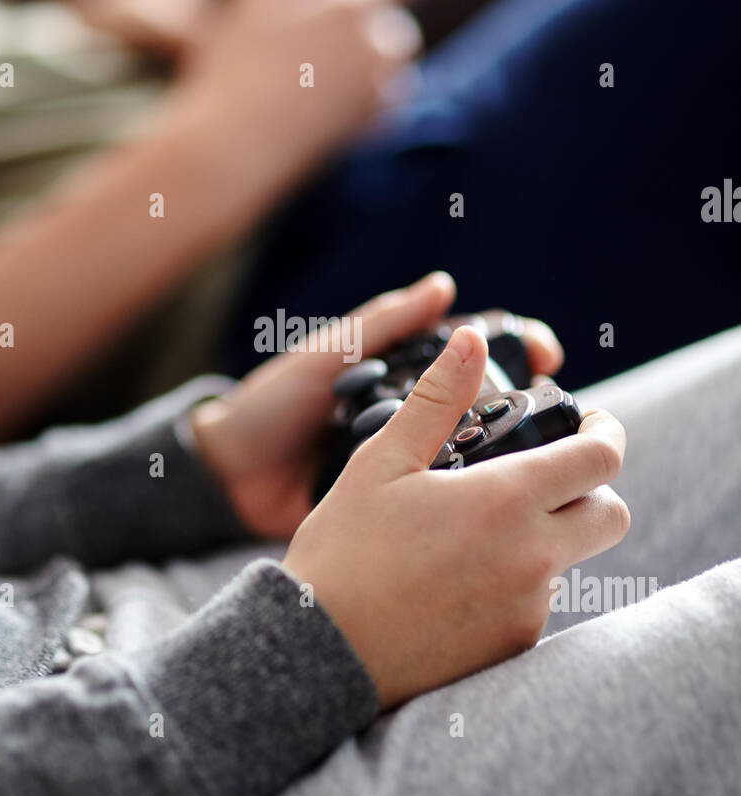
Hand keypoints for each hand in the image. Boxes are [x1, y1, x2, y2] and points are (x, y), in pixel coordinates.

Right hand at [180, 0, 445, 180]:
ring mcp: (382, 86)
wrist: (233, 148)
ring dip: (365, 59)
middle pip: (393, 17)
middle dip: (365, 21)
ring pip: (390, 59)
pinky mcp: (376, 122)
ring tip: (308, 73)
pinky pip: (383, 99)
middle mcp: (380, 40)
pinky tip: (317, 104)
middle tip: (310, 37)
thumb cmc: (236, 67)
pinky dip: (362, 97)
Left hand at [191, 271, 563, 539]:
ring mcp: (411, 464)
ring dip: (516, 460)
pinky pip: (447, 502)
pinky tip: (513, 508)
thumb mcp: (326, 357)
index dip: (517, 350)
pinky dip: (480, 502)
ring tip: (552, 462)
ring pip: (478, 458)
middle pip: (490, 407)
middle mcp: (415, 417)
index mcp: (401, 374)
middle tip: (568, 414)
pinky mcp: (399, 507)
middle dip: (532, 406)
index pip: (476, 354)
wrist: (226, 479)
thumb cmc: (269, 406)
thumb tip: (446, 287)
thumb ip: (382, 324)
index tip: (548, 356)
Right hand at [283, 325, 629, 708]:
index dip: (604, 432)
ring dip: (546, 537)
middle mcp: (533, 557)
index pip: (599, 458)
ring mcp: (528, 608)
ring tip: (475, 532)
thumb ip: (437, 399)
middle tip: (547, 476)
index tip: (589, 425)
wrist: (320, 653)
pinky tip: (459, 578)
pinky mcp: (514, 647)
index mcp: (506, 500)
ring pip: (572, 560)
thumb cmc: (344, 551)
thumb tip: (469, 341)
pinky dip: (514, 582)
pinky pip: (537, 602)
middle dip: (592, 489)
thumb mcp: (383, 462)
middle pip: (612, 515)